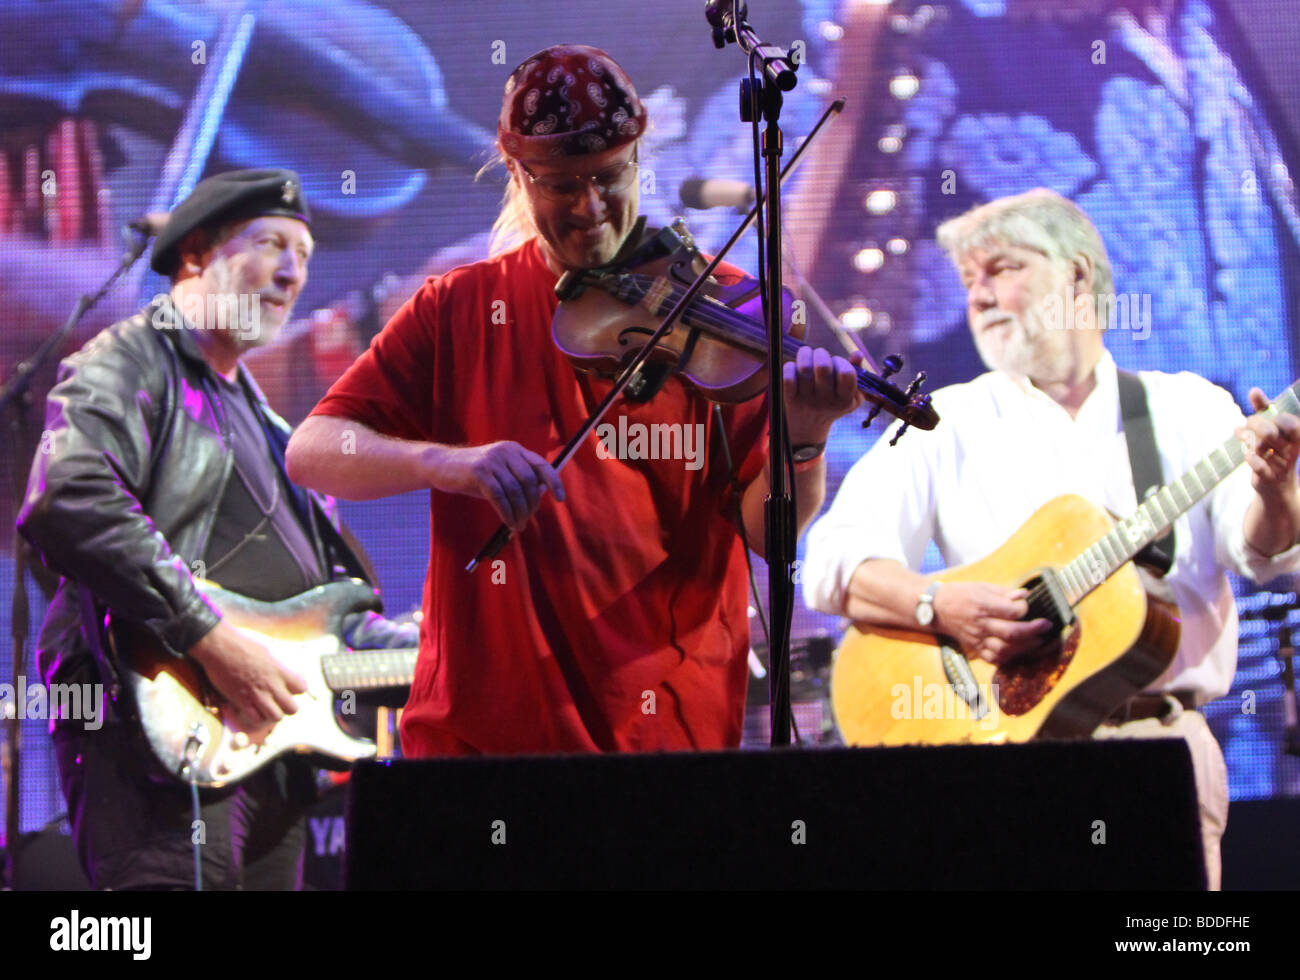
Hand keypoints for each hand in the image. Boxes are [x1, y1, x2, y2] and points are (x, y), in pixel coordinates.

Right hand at [188, 621, 306, 728]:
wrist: (218, 647)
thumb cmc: (242, 644)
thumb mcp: (267, 652)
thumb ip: (277, 666)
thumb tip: (283, 672)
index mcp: (279, 671)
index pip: (301, 688)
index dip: (297, 690)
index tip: (289, 687)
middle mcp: (271, 685)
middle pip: (292, 708)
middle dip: (287, 706)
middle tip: (279, 701)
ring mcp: (256, 695)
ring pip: (276, 717)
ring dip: (273, 714)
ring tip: (267, 707)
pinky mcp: (241, 701)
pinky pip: (256, 719)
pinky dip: (257, 717)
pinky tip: (254, 709)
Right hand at [429, 441, 564, 530]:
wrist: (441, 465)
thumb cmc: (473, 474)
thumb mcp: (499, 473)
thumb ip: (518, 481)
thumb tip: (539, 497)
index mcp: (514, 450)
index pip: (541, 465)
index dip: (554, 482)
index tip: (561, 499)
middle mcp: (506, 451)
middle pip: (530, 481)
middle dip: (532, 505)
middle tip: (527, 519)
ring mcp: (492, 460)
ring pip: (515, 492)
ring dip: (519, 513)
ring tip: (517, 526)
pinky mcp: (479, 472)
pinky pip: (499, 497)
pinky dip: (506, 513)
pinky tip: (508, 523)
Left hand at [782, 347, 864, 444]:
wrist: (808, 428)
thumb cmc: (832, 404)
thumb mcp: (850, 395)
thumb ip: (856, 373)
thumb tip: (858, 354)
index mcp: (845, 400)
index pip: (846, 373)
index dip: (841, 362)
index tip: (836, 363)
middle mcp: (826, 402)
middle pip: (823, 367)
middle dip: (820, 354)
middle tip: (818, 355)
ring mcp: (807, 401)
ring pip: (804, 368)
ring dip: (805, 354)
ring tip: (806, 355)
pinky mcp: (791, 399)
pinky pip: (788, 376)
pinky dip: (790, 367)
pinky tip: (795, 368)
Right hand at [931, 582, 1052, 664]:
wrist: (936, 608)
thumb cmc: (961, 594)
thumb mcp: (982, 586)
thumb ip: (1005, 592)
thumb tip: (1024, 595)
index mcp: (983, 605)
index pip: (1011, 611)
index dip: (1024, 608)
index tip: (1027, 605)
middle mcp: (980, 624)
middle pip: (1012, 632)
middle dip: (1033, 630)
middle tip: (1046, 625)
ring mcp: (977, 638)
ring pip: (1005, 649)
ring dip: (1024, 647)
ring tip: (1037, 640)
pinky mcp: (975, 648)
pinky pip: (993, 659)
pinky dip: (1007, 657)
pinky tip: (1018, 651)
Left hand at [1237, 388, 1299, 496]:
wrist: (1274, 484)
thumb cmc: (1272, 450)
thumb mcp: (1271, 427)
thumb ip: (1264, 408)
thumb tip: (1254, 390)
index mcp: (1297, 436)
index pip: (1288, 421)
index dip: (1273, 417)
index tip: (1266, 416)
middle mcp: (1292, 450)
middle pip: (1269, 432)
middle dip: (1254, 425)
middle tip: (1247, 424)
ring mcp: (1281, 464)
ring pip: (1259, 446)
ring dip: (1248, 440)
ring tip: (1244, 437)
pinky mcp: (1269, 477)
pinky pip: (1256, 463)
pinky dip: (1249, 457)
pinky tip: (1247, 454)